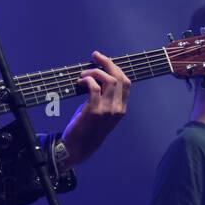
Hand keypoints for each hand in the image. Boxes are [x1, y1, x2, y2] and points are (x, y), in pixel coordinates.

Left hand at [59, 51, 130, 166]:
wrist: (78, 148)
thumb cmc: (88, 129)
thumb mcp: (103, 114)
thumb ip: (105, 98)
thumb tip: (98, 77)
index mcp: (121, 109)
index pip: (126, 82)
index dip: (116, 68)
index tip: (104, 60)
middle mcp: (117, 109)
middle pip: (119, 77)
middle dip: (107, 62)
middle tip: (95, 56)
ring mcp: (107, 110)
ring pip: (109, 80)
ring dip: (94, 71)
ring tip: (84, 73)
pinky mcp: (94, 111)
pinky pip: (94, 87)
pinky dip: (87, 80)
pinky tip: (80, 81)